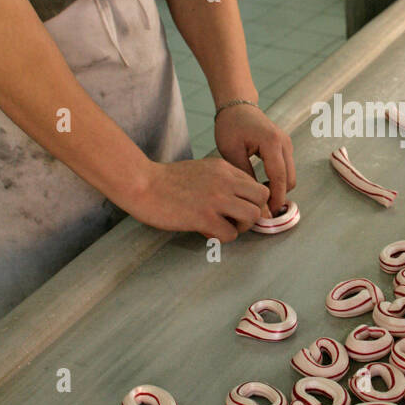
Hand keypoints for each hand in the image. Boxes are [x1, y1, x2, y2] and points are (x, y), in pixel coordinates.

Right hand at [126, 157, 270, 239]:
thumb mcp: (201, 169)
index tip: (239, 209)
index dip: (252, 201)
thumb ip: (221, 180)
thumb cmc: (166, 180)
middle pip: (262, 198)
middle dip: (253, 212)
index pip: (256, 185)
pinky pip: (231, 234)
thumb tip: (236, 200)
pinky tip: (208, 231)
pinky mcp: (204, 217)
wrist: (142, 183)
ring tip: (223, 226)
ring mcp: (216, 199)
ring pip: (253, 216)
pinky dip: (222, 237)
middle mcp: (225, 181)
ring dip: (241, 227)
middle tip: (236, 219)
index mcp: (224, 168)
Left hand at [213, 102, 296, 215]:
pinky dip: (278, 180)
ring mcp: (287, 144)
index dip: (275, 198)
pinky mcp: (285, 147)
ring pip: (290, 175)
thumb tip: (252, 199)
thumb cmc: (231, 125)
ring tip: (259, 198)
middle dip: (279, 196)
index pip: (279, 177)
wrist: (237, 106)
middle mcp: (284, 143)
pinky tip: (261, 185)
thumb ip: (245, 175)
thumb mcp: (231, 152)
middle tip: (261, 209)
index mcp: (272, 142)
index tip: (268, 214)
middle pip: (290, 179)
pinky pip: (286, 169)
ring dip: (279, 188)